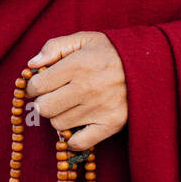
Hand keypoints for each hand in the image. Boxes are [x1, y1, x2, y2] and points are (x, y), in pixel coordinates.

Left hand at [25, 30, 127, 152]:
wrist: (149, 64)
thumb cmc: (111, 51)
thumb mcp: (84, 39)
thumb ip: (55, 47)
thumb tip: (31, 65)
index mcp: (78, 65)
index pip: (38, 85)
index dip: (32, 87)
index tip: (37, 86)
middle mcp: (87, 88)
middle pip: (45, 108)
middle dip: (44, 102)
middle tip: (52, 96)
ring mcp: (99, 108)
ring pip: (58, 124)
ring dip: (59, 116)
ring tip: (70, 106)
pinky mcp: (111, 124)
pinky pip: (79, 142)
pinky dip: (73, 138)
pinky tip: (76, 125)